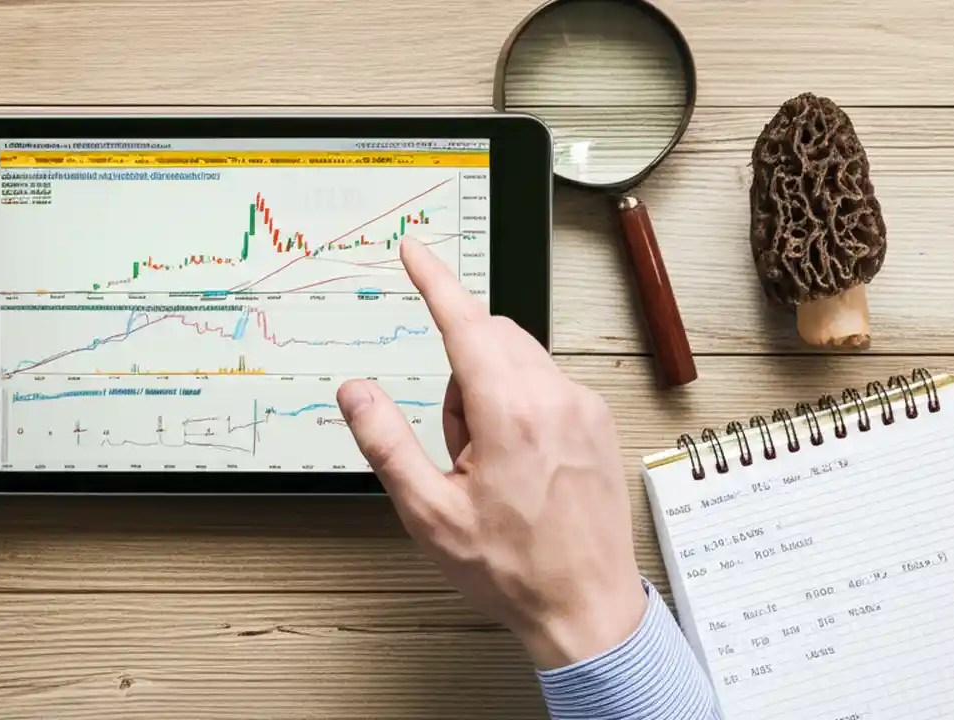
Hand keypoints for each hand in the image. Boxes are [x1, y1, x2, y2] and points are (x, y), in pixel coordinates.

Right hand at [337, 239, 644, 668]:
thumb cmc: (512, 569)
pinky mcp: (597, 422)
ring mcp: (583, 409)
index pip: (465, 323)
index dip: (434, 281)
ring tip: (490, 465)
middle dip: (460, 373)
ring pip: (519, 361)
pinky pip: (547, 385)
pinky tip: (520, 466)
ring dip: (489, 391)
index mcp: (511, 414)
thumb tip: (356, 392)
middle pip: (491, 339)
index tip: (416, 252)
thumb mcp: (429, 513)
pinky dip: (521, 406)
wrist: (586, 608)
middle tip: (456, 447)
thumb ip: (386, 442)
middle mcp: (555, 399)